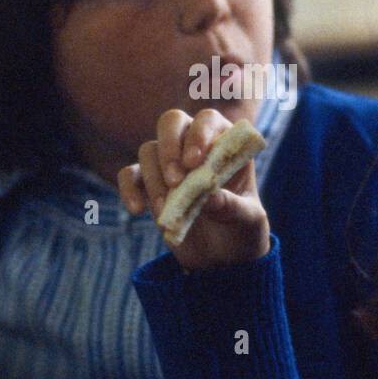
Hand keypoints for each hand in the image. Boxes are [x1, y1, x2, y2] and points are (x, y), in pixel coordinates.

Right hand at [118, 108, 269, 271]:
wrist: (221, 257)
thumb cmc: (241, 230)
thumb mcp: (248, 221)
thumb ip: (233, 207)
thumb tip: (209, 197)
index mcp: (226, 144)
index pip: (208, 121)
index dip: (199, 135)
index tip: (194, 162)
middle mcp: (195, 145)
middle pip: (172, 122)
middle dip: (170, 148)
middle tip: (175, 181)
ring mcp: (169, 163)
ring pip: (149, 150)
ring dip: (155, 179)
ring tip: (166, 210)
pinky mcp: (149, 184)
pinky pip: (130, 174)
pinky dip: (128, 189)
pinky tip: (136, 210)